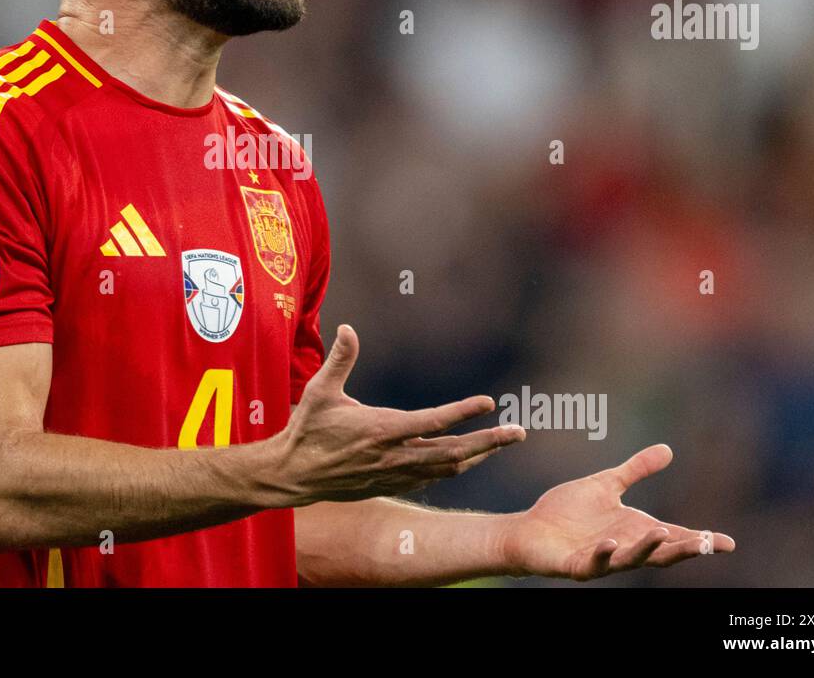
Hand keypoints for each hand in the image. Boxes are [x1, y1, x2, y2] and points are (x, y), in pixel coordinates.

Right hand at [270, 324, 524, 505]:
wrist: (293, 475)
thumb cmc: (307, 429)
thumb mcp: (319, 391)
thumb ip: (340, 360)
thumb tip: (348, 327)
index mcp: (379, 430)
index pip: (431, 422)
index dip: (463, 412)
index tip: (489, 403)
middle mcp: (393, 456)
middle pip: (453, 451)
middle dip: (489, 442)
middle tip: (520, 432)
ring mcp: (395, 474)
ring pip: (448, 468)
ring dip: (478, 455)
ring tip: (502, 443)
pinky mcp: (391, 485)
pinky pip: (432, 478)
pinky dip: (454, 468)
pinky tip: (467, 458)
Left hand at [499, 443, 735, 579]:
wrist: (530, 528)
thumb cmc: (568, 512)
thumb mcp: (606, 484)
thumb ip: (636, 470)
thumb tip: (668, 450)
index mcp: (634, 530)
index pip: (673, 537)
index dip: (700, 540)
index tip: (730, 543)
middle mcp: (624, 547)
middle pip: (660, 552)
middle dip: (684, 549)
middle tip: (709, 544)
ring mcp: (602, 559)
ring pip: (631, 559)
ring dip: (647, 548)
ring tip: (663, 533)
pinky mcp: (577, 565)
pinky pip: (594, 563)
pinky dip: (604, 555)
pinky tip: (610, 543)